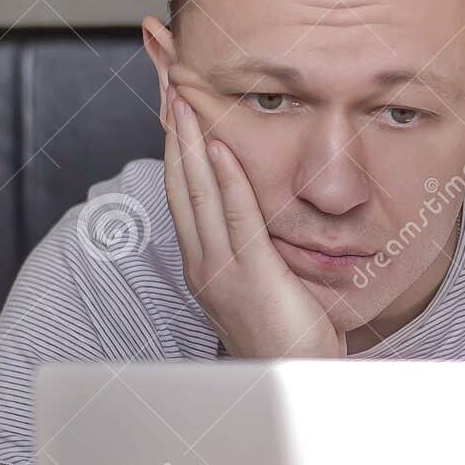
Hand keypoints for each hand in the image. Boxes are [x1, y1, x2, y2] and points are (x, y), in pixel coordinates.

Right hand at [163, 86, 343, 359]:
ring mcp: (220, 270)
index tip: (172, 108)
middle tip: (168, 85)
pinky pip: (235, 217)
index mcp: (204, 263)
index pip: (182, 193)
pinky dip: (225, 179)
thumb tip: (258, 218)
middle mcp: (202, 263)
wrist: (296, 380)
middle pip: (178, 185)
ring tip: (183, 100)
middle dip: (171, 134)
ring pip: (197, 193)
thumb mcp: (264, 283)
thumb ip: (254, 248)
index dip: (174, 149)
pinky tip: (218, 146)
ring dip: (188, 143)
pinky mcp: (249, 275)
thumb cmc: (289, 336)